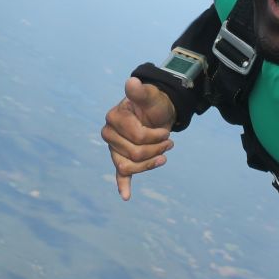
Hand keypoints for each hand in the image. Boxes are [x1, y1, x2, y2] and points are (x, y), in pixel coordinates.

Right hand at [101, 77, 175, 200]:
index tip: (167, 131)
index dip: (156, 137)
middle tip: (169, 141)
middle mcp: (109, 133)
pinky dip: (123, 185)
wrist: (157, 112)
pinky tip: (126, 196)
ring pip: (130, 166)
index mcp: (114, 117)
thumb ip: (140, 91)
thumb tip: (132, 82)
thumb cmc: (154, 103)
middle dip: (156, 148)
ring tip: (164, 155)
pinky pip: (120, 173)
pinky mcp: (121, 158)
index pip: (138, 137)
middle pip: (135, 153)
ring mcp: (114, 147)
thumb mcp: (150, 96)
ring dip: (150, 163)